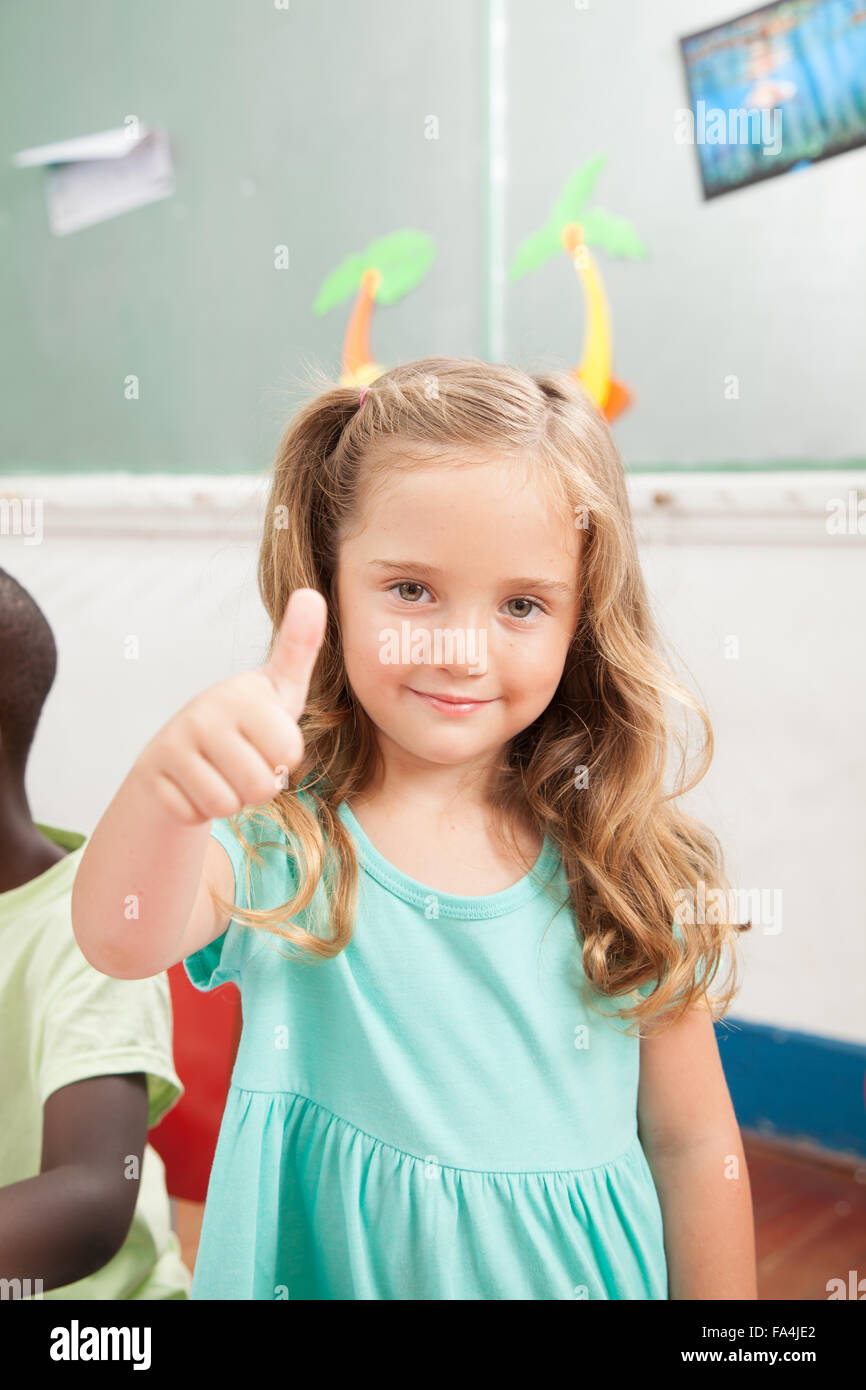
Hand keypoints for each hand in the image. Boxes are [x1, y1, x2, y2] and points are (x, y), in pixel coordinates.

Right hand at [138, 588, 327, 825]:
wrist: (179, 749)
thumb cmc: (245, 721)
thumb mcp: (278, 688)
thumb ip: (300, 646)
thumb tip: (312, 593)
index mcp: (243, 693)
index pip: (289, 754)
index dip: (284, 758)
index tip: (267, 740)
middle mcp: (205, 713)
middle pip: (260, 785)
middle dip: (259, 785)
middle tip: (243, 761)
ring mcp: (175, 744)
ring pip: (227, 804)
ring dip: (231, 799)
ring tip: (221, 772)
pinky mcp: (153, 775)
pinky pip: (195, 814)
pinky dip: (200, 809)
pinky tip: (195, 784)